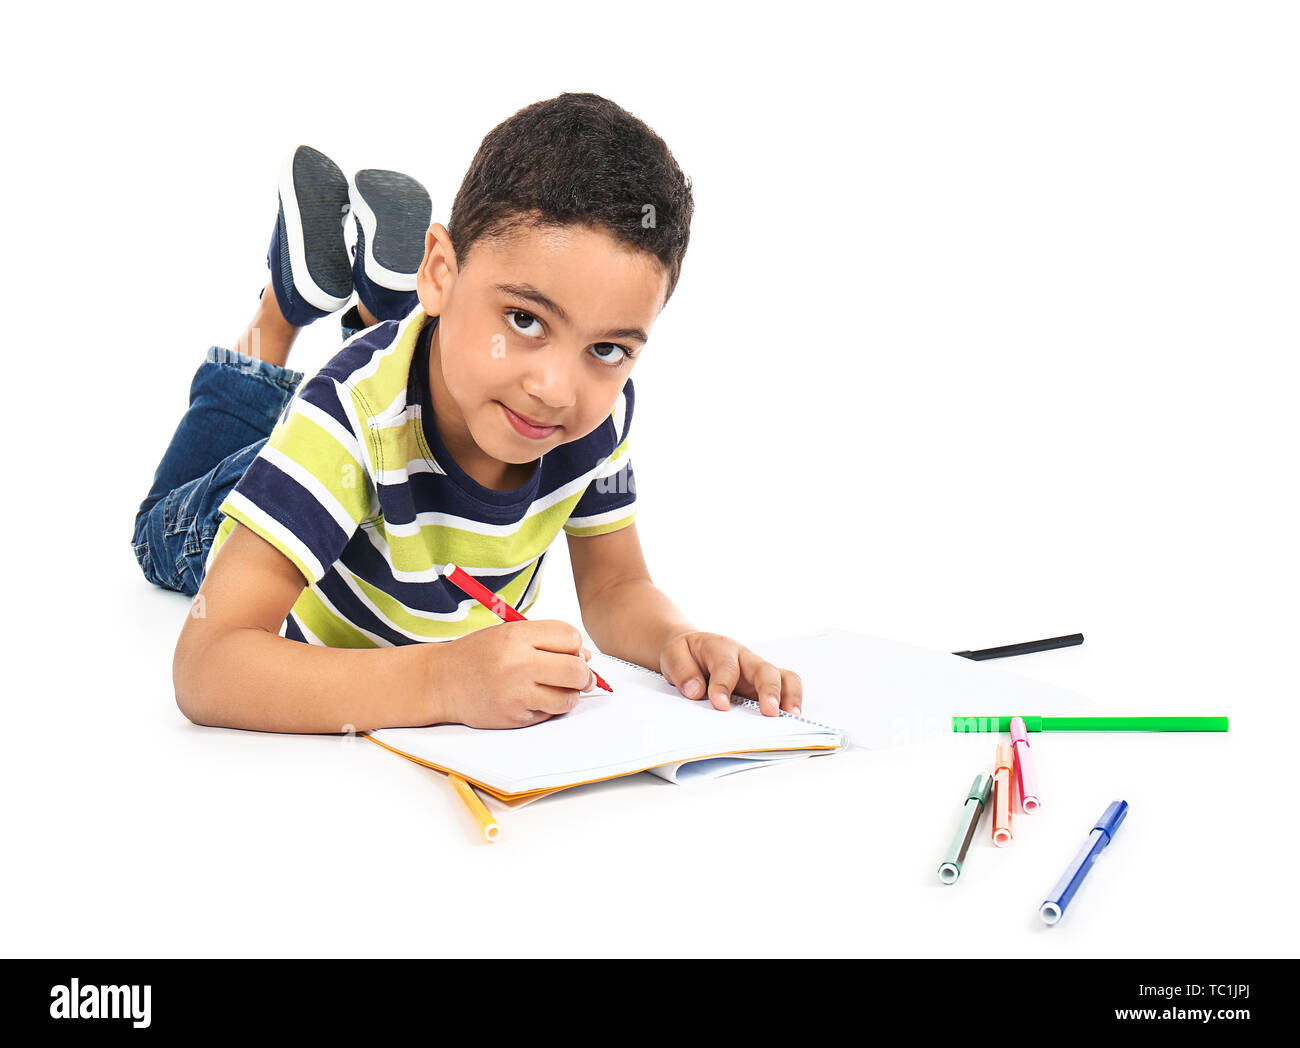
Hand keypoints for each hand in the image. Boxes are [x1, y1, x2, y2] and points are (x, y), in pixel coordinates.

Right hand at [432, 620, 596, 728]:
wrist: (440, 682)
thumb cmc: (478, 655)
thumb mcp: (509, 633)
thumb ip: (547, 640)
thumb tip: (587, 658)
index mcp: (517, 636)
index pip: (570, 637)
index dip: (575, 646)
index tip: (570, 652)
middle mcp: (518, 663)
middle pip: (576, 670)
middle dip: (584, 675)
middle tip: (579, 676)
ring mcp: (516, 693)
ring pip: (568, 698)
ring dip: (569, 695)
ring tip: (556, 688)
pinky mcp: (514, 717)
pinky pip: (549, 714)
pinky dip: (548, 708)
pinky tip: (532, 699)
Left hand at [658, 631, 801, 717]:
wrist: (690, 649)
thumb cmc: (685, 654)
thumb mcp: (673, 655)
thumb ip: (682, 670)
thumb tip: (696, 691)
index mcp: (721, 647)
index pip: (727, 667)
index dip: (724, 686)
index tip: (720, 705)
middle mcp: (745, 657)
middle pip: (764, 669)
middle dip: (769, 690)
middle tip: (768, 712)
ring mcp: (757, 671)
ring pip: (784, 677)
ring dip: (789, 696)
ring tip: (790, 718)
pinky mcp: (764, 685)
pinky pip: (787, 687)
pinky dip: (791, 702)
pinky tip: (788, 720)